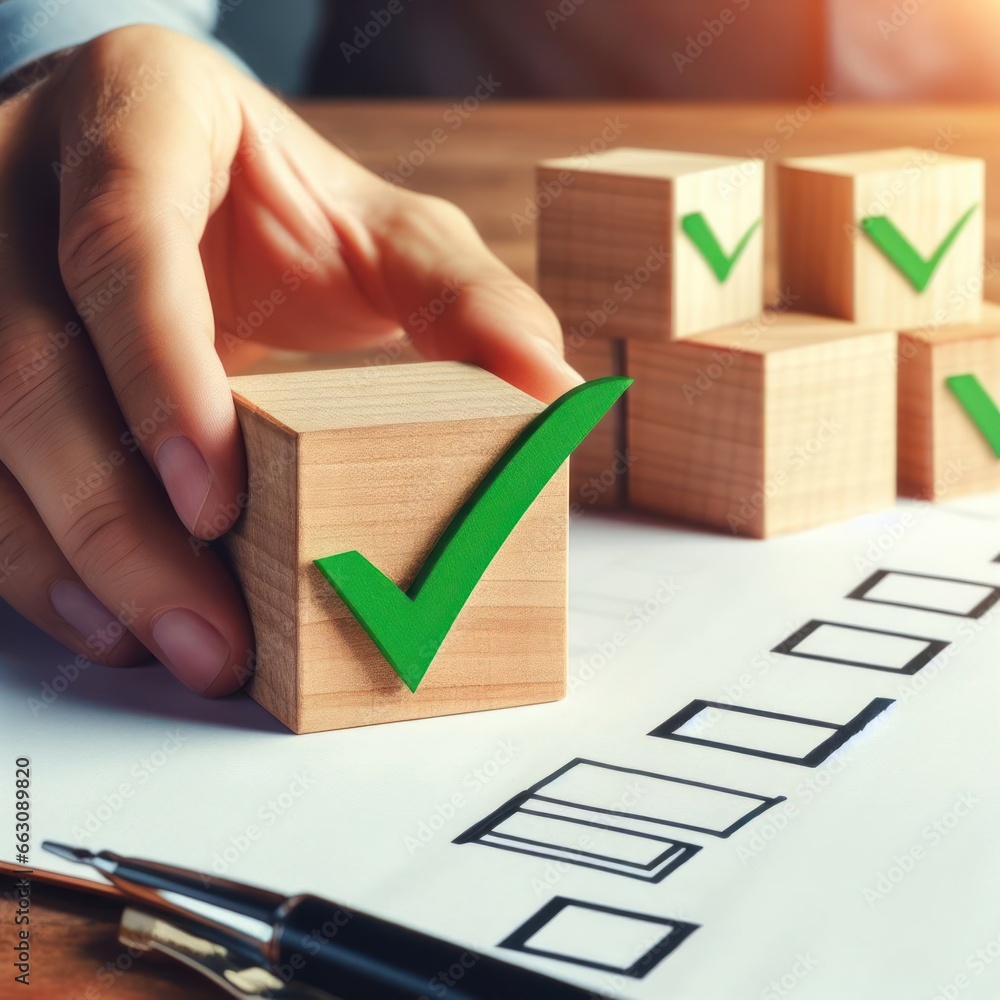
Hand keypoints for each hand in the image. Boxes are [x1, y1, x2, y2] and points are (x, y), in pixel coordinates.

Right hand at [0, 25, 578, 695]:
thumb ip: (462, 296)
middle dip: (117, 521)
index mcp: (134, 114)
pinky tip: (101, 618)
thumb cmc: (273, 198)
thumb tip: (551, 388)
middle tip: (210, 635)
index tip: (216, 502)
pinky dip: (31, 555)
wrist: (167, 170)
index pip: (121, 243)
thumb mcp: (376, 226)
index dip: (158, 375)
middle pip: (28, 363)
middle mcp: (18, 178)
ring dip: (69, 560)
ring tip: (167, 646)